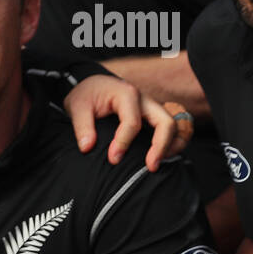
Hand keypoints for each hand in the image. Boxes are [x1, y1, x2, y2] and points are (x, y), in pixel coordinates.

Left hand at [64, 74, 187, 171]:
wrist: (92, 86)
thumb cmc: (87, 95)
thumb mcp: (77, 106)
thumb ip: (82, 127)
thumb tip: (87, 147)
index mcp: (127, 94)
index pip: (132, 122)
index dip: (124, 143)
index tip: (113, 159)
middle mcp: (145, 101)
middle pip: (166, 122)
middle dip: (161, 146)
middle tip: (150, 166)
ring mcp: (152, 109)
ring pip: (175, 126)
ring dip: (172, 146)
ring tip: (157, 164)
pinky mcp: (153, 117)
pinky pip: (171, 130)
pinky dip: (172, 143)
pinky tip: (159, 157)